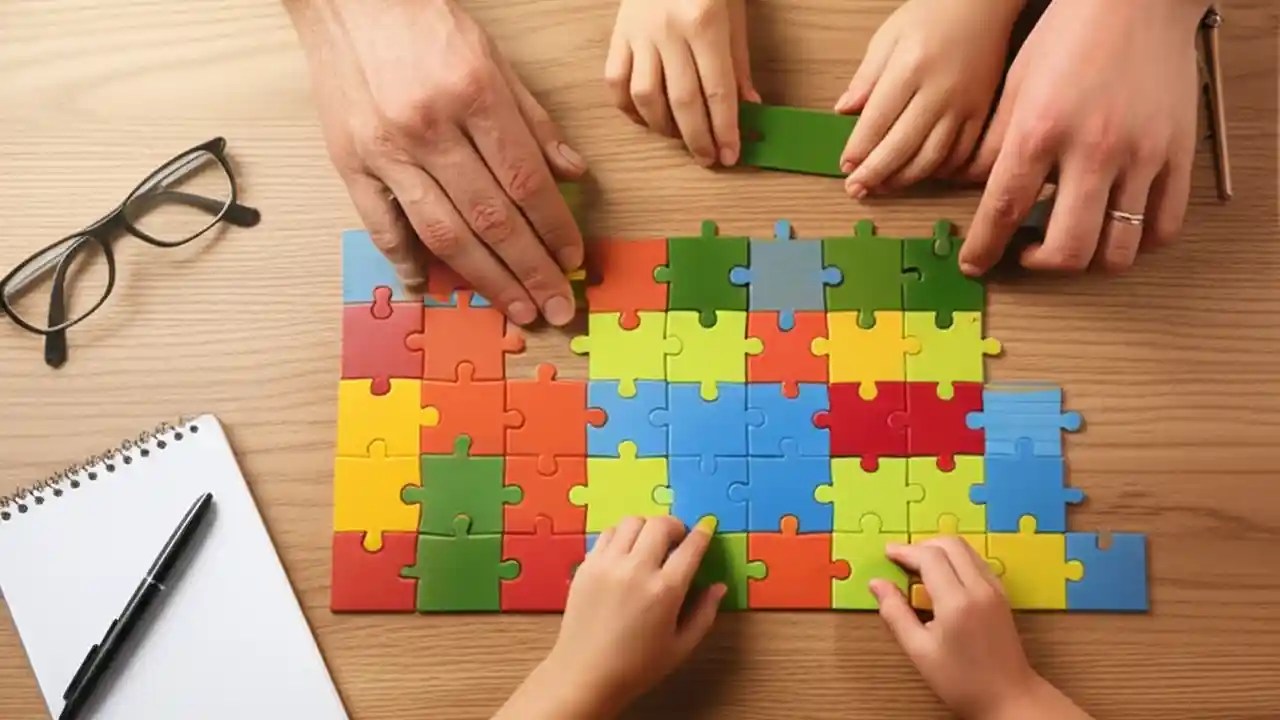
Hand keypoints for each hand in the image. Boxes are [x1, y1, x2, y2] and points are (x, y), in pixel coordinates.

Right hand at [286, 0, 584, 325]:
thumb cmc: (424, 23)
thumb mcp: (494, 57)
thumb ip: (534, 120)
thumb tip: (573, 172)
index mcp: (473, 95)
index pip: (525, 180)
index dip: (554, 228)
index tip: (572, 260)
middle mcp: (430, 128)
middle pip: (491, 217)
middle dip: (530, 269)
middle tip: (555, 306)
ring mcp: (386, 150)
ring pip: (443, 231)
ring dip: (485, 278)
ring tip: (516, 307)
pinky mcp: (349, 163)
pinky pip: (381, 224)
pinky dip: (405, 259)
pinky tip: (430, 284)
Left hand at [495, 517, 724, 719]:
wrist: (585, 675)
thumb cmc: (637, 667)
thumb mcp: (681, 646)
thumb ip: (704, 613)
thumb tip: (719, 586)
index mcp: (665, 590)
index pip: (691, 547)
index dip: (703, 532)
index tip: (706, 527)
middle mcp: (636, 569)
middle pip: (660, 524)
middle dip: (675, 526)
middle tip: (677, 540)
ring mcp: (607, 564)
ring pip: (632, 521)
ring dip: (647, 527)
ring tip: (649, 544)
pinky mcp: (586, 565)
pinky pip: (607, 534)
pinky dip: (621, 535)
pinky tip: (625, 553)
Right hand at [605, 0, 758, 166]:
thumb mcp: (735, 16)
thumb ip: (739, 64)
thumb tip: (748, 109)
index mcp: (705, 23)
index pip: (717, 91)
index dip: (725, 129)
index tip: (731, 155)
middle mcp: (668, 31)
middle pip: (682, 102)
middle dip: (698, 138)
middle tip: (709, 159)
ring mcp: (638, 34)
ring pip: (645, 97)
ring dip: (663, 128)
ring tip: (680, 138)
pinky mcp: (617, 35)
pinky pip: (616, 82)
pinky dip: (629, 108)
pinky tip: (647, 120)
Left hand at [836, 0, 1022, 197]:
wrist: (984, 5)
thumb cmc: (932, 15)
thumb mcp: (888, 36)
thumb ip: (866, 77)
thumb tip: (844, 110)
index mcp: (910, 68)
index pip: (877, 120)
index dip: (859, 149)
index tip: (845, 166)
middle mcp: (939, 91)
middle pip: (902, 146)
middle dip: (875, 173)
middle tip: (855, 189)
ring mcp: (964, 105)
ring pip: (932, 157)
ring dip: (903, 179)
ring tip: (881, 187)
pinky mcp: (981, 113)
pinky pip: (960, 154)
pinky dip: (937, 172)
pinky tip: (917, 175)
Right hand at [872, 539, 1091, 719]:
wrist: (1009, 698)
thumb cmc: (960, 680)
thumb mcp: (919, 651)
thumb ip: (895, 613)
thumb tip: (876, 584)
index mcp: (957, 602)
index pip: (930, 557)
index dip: (905, 551)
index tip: (887, 553)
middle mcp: (979, 588)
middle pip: (950, 544)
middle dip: (922, 545)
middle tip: (902, 559)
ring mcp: (995, 589)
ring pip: (966, 549)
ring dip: (940, 549)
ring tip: (919, 566)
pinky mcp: (1002, 595)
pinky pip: (976, 562)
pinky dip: (956, 559)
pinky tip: (943, 577)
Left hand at [960, 0, 1204, 275]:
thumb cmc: (1070, 35)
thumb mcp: (1016, 86)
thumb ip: (993, 143)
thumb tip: (973, 189)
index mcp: (1040, 132)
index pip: (1003, 210)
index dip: (985, 249)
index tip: (975, 264)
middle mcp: (1092, 150)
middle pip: (1067, 249)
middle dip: (1041, 265)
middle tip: (1029, 252)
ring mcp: (1142, 156)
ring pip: (1119, 249)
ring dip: (1091, 261)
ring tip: (1075, 241)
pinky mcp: (1178, 154)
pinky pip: (1165, 225)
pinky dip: (1140, 242)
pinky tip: (1119, 229)